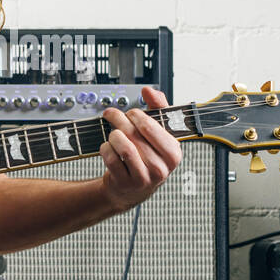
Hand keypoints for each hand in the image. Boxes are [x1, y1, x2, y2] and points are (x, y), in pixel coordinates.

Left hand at [98, 86, 182, 211]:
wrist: (132, 188)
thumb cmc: (147, 157)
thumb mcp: (158, 134)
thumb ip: (158, 108)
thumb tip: (149, 90)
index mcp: (173, 153)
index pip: (151, 126)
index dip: (136, 114)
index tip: (130, 112)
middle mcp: (160, 167)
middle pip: (134, 134)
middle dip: (119, 120)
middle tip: (112, 115)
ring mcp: (143, 178)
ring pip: (123, 147)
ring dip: (113, 135)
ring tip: (113, 133)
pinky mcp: (125, 183)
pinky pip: (111, 159)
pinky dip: (105, 148)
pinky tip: (108, 147)